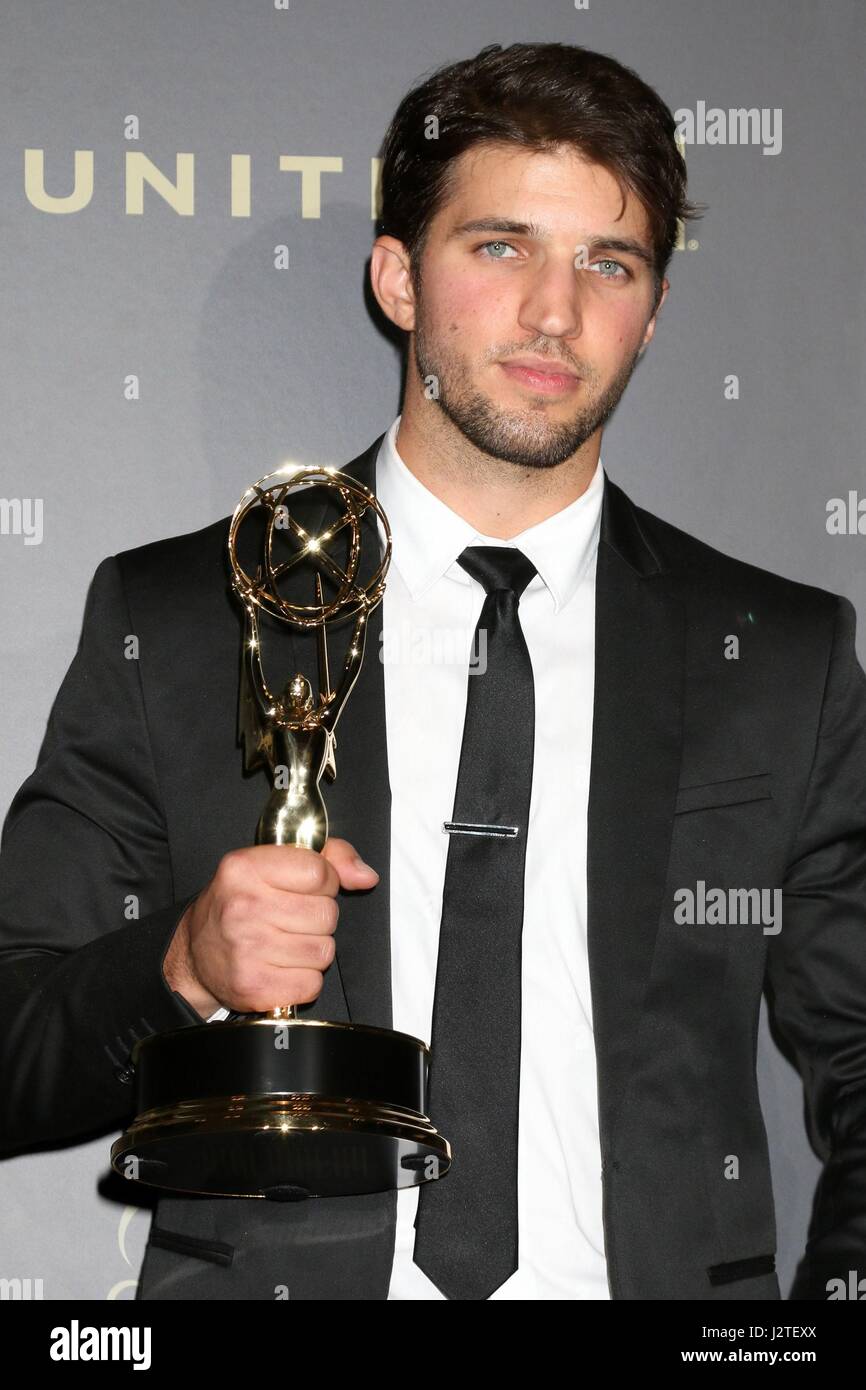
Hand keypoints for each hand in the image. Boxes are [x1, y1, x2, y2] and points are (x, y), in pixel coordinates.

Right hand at [162, 839, 378, 1018]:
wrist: (194, 954)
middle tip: (292, 919)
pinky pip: (312, 984)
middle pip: (326, 914)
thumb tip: (366, 876)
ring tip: (285, 943)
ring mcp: (246, 950)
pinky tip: (282, 967)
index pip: (319, 872)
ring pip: (324, 951)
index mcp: (245, 868)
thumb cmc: (240, 903)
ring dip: (313, 950)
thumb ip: (328, 857)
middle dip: (319, 918)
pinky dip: (304, 979)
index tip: (308, 888)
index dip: (324, 882)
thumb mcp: (272, 864)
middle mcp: (242, 907)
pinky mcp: (254, 987)